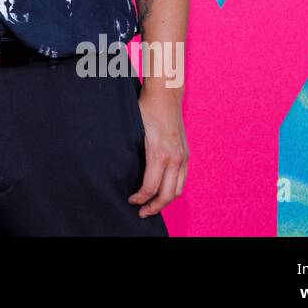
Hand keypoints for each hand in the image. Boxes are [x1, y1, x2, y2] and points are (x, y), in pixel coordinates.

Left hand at [128, 87, 188, 217]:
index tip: (130, 201)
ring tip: (152, 205)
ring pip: (178, 190)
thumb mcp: (134, 130)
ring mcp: (183, 156)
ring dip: (166, 201)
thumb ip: (132, 152)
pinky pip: (183, 179)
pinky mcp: (186, 154)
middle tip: (141, 213)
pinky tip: (163, 190)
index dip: (139, 198)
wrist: (165, 95)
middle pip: (167, 195)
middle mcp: (174, 158)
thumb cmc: (145, 109)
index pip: (150, 187)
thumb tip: (121, 170)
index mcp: (159, 154)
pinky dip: (174, 189)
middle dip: (154, 207)